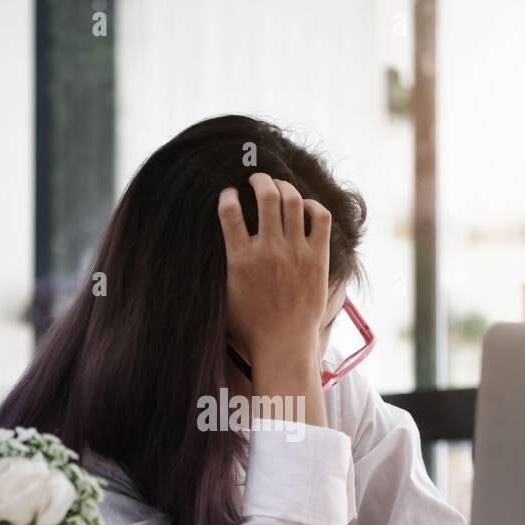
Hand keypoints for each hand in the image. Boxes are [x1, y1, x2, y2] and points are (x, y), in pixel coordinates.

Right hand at [218, 173, 330, 366]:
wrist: (283, 344)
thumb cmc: (250, 325)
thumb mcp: (223, 296)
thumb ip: (219, 268)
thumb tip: (204, 251)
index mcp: (241, 259)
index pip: (230, 212)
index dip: (227, 196)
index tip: (229, 193)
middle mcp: (269, 251)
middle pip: (266, 196)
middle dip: (259, 180)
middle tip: (256, 179)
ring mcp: (296, 253)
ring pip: (292, 200)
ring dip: (283, 186)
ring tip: (278, 186)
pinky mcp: (317, 258)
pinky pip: (320, 218)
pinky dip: (312, 205)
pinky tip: (304, 206)